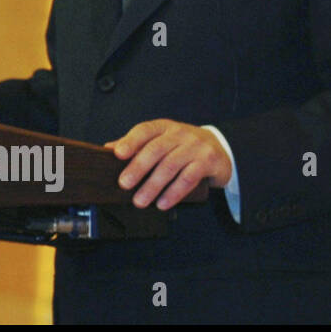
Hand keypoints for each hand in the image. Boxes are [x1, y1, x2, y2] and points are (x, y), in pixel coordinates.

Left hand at [104, 120, 232, 210]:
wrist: (221, 149)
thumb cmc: (184, 147)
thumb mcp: (163, 141)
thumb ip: (138, 145)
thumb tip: (109, 149)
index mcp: (166, 128)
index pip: (146, 130)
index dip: (131, 141)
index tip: (118, 154)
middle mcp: (181, 134)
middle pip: (157, 149)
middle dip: (138, 167)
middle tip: (124, 184)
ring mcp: (197, 146)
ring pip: (171, 165)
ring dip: (153, 185)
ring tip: (140, 201)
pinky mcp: (209, 161)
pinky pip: (189, 177)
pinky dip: (174, 192)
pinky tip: (163, 203)